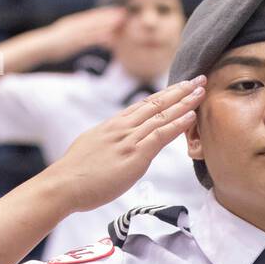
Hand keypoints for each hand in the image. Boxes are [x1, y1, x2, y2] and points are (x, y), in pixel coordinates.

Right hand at [41, 75, 204, 211]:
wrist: (63, 184)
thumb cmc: (74, 173)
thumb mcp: (92, 147)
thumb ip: (108, 142)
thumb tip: (115, 144)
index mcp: (113, 125)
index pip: (144, 105)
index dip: (164, 94)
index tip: (180, 86)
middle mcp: (123, 127)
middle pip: (156, 103)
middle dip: (179, 90)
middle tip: (199, 79)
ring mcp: (129, 140)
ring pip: (162, 115)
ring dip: (185, 102)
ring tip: (202, 91)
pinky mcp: (135, 155)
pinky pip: (161, 135)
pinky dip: (178, 123)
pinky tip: (191, 115)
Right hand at [44, 7, 127, 59]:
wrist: (39, 47)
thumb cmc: (52, 45)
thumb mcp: (66, 37)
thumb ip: (77, 36)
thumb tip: (86, 37)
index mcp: (73, 22)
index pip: (92, 16)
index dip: (105, 13)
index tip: (117, 10)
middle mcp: (75, 25)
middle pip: (95, 19)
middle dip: (110, 15)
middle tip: (124, 12)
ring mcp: (75, 33)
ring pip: (94, 27)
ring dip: (108, 23)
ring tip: (121, 21)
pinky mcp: (74, 42)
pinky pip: (90, 39)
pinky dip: (100, 37)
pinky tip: (110, 37)